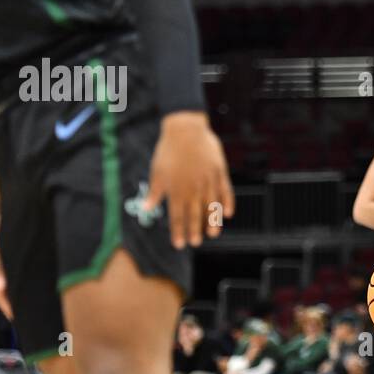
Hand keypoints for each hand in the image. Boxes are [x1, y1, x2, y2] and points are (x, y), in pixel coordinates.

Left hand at [145, 112, 235, 248]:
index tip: (180, 244)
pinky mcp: (219, 172)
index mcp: (176, 189)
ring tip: (214, 233)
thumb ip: (154, 192)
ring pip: (212, 206)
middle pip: (195, 214)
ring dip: (212, 221)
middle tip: (196, 242)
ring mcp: (208, 181)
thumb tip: (145, 208)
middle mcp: (193, 188)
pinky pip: (225, 191)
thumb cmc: (169, 150)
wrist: (186, 129)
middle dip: (195, 230)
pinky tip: (228, 214)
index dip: (178, 231)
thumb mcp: (157, 171)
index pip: (177, 216)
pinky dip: (227, 203)